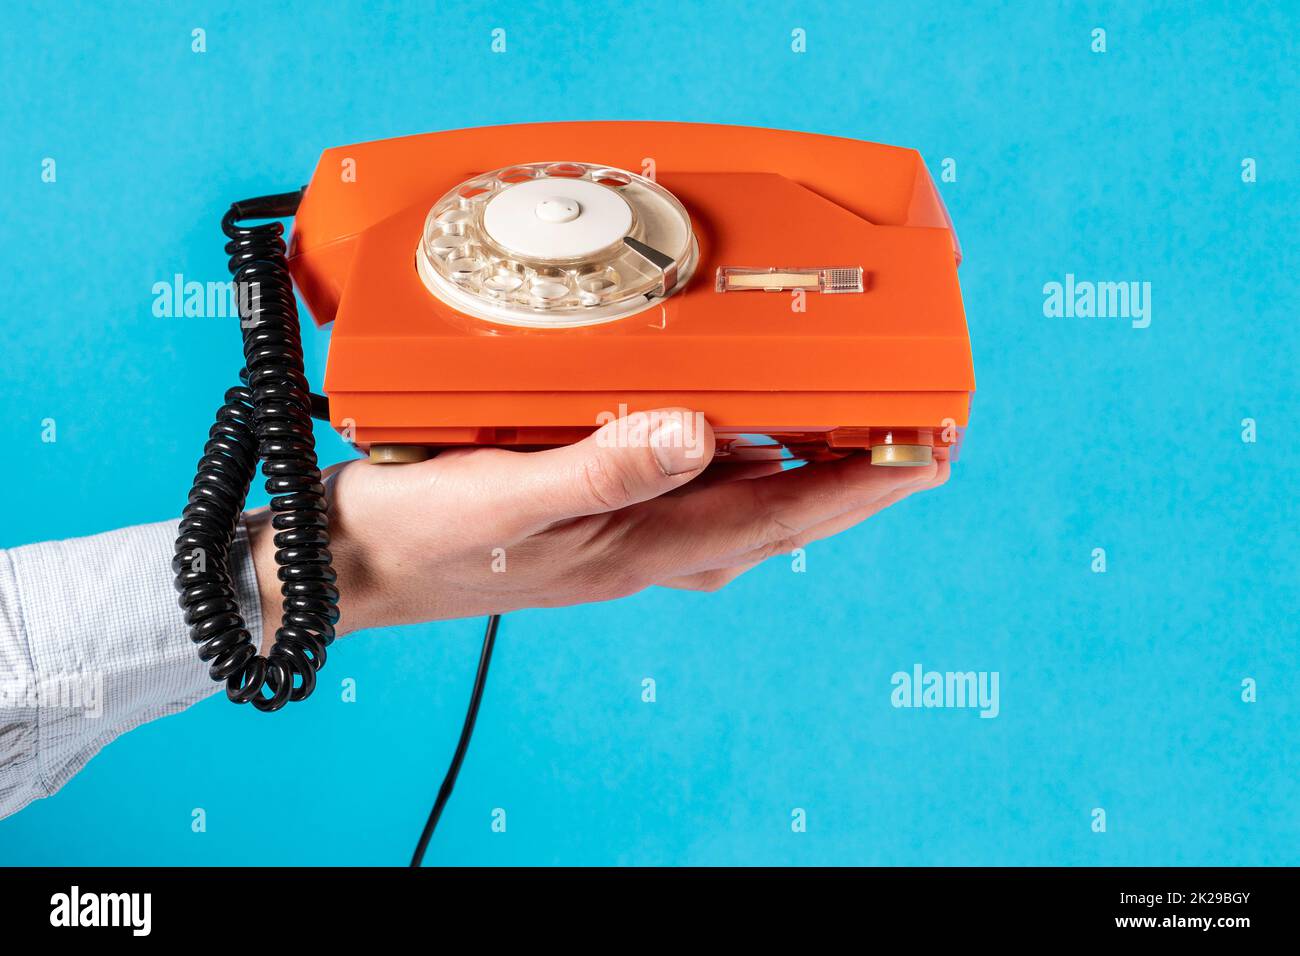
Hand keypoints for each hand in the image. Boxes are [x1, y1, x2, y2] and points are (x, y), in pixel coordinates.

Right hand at [246, 408, 948, 645]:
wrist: (348, 567)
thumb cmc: (419, 537)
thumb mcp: (505, 497)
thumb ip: (601, 468)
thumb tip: (697, 434)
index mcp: (640, 547)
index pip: (781, 517)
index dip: (864, 487)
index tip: (933, 453)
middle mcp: (646, 545)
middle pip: (778, 513)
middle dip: (854, 477)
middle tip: (916, 433)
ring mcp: (622, 533)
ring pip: (740, 503)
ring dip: (801, 468)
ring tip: (851, 425)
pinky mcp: (592, 511)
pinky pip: (688, 487)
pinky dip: (731, 458)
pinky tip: (733, 430)